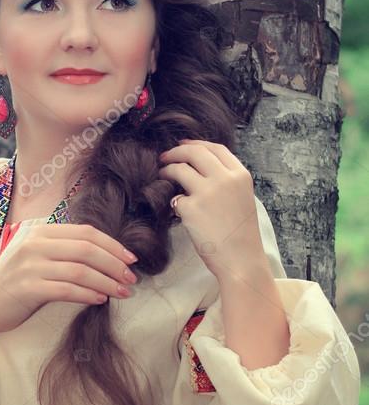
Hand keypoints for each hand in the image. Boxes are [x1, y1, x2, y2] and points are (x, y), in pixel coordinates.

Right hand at [0, 222, 138, 335]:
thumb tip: (107, 256)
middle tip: (131, 278)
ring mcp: (30, 266)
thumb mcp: (37, 257)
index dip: (112, 245)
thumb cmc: (16, 283)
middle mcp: (34, 245)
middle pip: (87, 249)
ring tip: (123, 292)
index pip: (85, 233)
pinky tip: (100, 300)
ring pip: (81, 270)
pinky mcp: (27, 288)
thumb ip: (63, 250)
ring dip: (107, 282)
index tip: (130, 258)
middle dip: (114, 264)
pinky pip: (67, 290)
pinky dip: (88, 294)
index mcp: (40, 232)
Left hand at [157, 138, 267, 279]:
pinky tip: (173, 206)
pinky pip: (175, 197)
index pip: (216, 148)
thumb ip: (226, 181)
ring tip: (161, 175)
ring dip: (167, 169)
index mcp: (241, 175)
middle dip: (176, 151)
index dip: (196, 144)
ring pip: (179, 169)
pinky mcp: (191, 208)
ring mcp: (207, 192)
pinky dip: (172, 200)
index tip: (183, 145)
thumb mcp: (242, 199)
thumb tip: (200, 168)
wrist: (241, 260)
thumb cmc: (241, 235)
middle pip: (195, 152)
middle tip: (164, 157)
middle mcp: (225, 179)